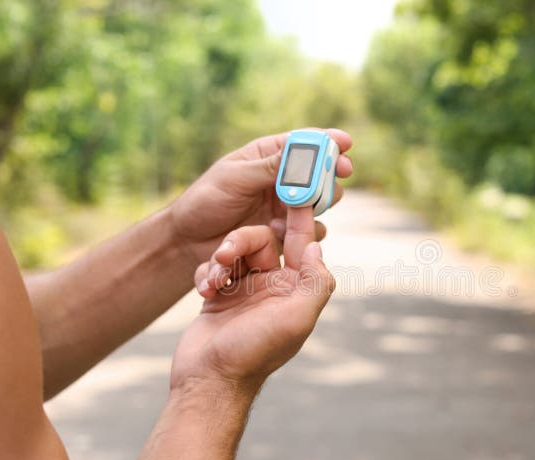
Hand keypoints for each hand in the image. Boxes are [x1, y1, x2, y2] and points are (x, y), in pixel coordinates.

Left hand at [169, 129, 352, 264]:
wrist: (188, 242)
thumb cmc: (205, 201)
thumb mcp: (236, 177)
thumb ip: (271, 167)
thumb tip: (305, 153)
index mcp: (268, 156)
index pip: (305, 143)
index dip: (327, 143)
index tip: (346, 145)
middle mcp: (281, 180)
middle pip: (319, 173)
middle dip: (331, 175)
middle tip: (339, 177)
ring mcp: (284, 208)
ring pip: (319, 203)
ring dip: (318, 205)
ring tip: (307, 208)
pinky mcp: (284, 233)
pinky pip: (308, 232)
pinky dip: (305, 232)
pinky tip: (283, 233)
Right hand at [170, 207, 335, 392]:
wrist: (209, 379)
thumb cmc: (255, 351)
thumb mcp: (297, 317)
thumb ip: (314, 280)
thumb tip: (316, 246)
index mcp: (296, 288)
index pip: (301, 242)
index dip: (299, 215)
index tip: (293, 187)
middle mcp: (274, 286)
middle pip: (262, 240)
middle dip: (243, 241)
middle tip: (226, 254)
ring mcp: (246, 289)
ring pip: (235, 250)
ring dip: (222, 258)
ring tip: (213, 278)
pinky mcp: (219, 294)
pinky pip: (214, 267)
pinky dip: (207, 274)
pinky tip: (203, 290)